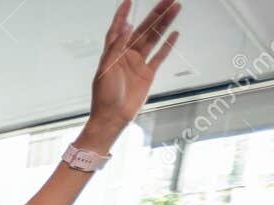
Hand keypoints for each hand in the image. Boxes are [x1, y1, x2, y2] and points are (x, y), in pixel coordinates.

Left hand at [86, 1, 179, 142]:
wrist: (112, 118)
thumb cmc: (104, 97)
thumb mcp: (106, 70)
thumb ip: (116, 48)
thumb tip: (125, 28)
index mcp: (113, 54)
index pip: (118, 29)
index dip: (122, 15)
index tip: (128, 1)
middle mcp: (126, 56)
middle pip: (143, 29)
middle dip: (155, 14)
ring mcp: (138, 64)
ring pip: (153, 39)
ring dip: (164, 24)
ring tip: (175, 8)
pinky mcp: (147, 74)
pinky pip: (159, 56)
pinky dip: (167, 45)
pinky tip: (174, 33)